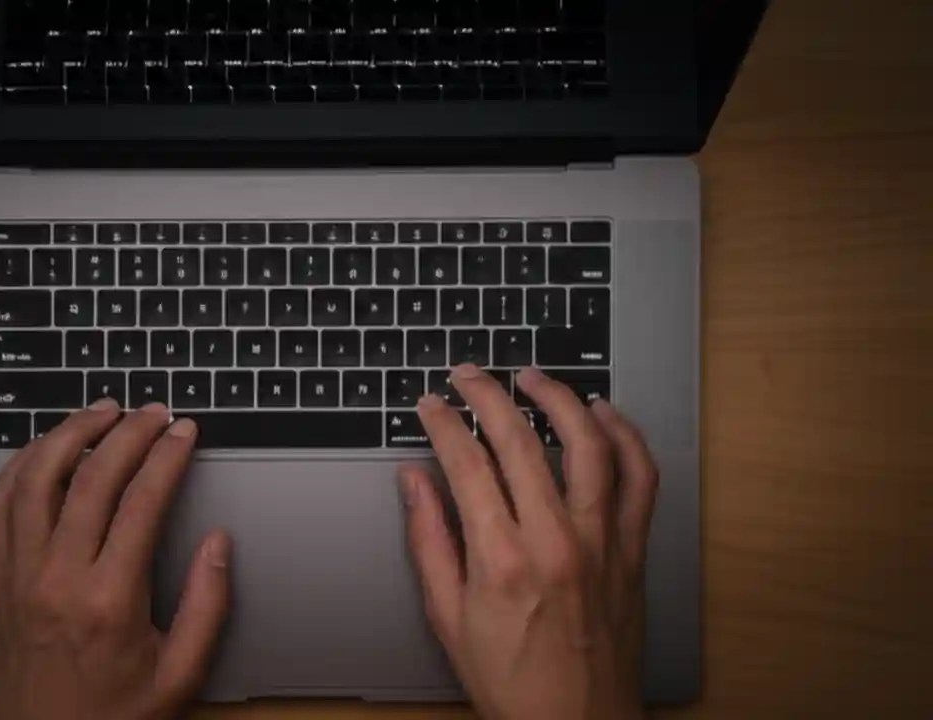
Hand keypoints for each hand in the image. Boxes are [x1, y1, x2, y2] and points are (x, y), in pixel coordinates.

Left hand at [0, 400, 229, 719]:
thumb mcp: (179, 676)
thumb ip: (207, 607)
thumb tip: (220, 545)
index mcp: (108, 601)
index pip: (141, 501)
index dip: (167, 456)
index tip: (183, 431)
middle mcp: (56, 578)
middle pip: (90, 477)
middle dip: (127, 432)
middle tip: (152, 412)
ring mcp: (17, 574)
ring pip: (35, 478)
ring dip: (68, 434)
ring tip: (100, 411)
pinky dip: (21, 466)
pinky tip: (45, 450)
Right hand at [401, 366, 657, 719]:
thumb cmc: (511, 682)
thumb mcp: (446, 618)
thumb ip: (429, 541)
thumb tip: (415, 481)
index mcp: (502, 560)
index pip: (467, 463)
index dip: (444, 422)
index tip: (431, 404)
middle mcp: (556, 540)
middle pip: (521, 440)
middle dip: (488, 394)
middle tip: (469, 374)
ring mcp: (603, 541)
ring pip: (589, 443)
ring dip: (559, 398)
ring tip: (532, 377)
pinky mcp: (633, 549)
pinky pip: (640, 476)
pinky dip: (625, 435)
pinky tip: (603, 414)